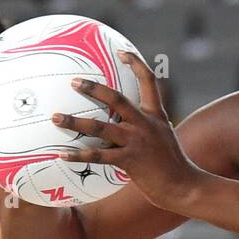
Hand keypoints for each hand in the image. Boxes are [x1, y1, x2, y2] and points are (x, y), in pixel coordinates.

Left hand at [53, 50, 204, 210]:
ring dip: (75, 122)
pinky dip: (78, 155)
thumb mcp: (164, 139)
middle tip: (74, 82)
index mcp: (156, 116)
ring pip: (100, 127)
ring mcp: (136, 141)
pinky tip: (61, 155)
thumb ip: (148, 128)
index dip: (136, 64)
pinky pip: (98, 156)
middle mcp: (145, 124)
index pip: (149, 81)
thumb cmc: (173, 166)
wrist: (184, 186)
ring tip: (55, 118)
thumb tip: (127, 126)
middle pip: (116, 99)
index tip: (122, 52)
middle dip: (94, 89)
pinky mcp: (130, 161)